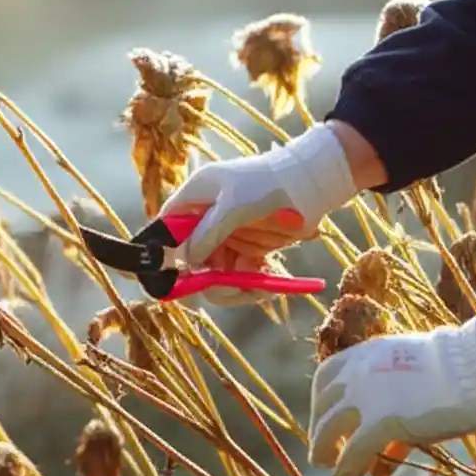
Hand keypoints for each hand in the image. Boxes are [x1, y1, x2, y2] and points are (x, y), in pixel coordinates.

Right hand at [158, 123, 357, 304]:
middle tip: (224, 290)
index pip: (168, 225)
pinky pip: (239, 273)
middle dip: (207, 276)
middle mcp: (208, 217)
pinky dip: (250, 283)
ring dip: (233, 285)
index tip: (171, 275)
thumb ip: (206, 234)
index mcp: (196, 196)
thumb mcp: (233, 208)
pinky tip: (266, 286)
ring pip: (217, 270)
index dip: (165, 250)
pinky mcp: (249, 246)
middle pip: (193, 257)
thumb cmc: (267, 185)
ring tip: (257, 290)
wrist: (311, 185)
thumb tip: (187, 261)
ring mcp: (228, 233)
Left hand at [307, 316, 475, 475]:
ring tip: (331, 473)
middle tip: (324, 452)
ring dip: (324, 452)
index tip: (327, 419)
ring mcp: (367, 395)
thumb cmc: (463, 370)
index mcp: (368, 352)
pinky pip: (354, 451)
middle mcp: (359, 371)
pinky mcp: (382, 421)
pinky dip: (346, 470)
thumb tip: (390, 448)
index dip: (323, 402)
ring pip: (329, 428)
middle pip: (324, 404)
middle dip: (321, 430)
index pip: (328, 376)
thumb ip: (399, 405)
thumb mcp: (418, 378)